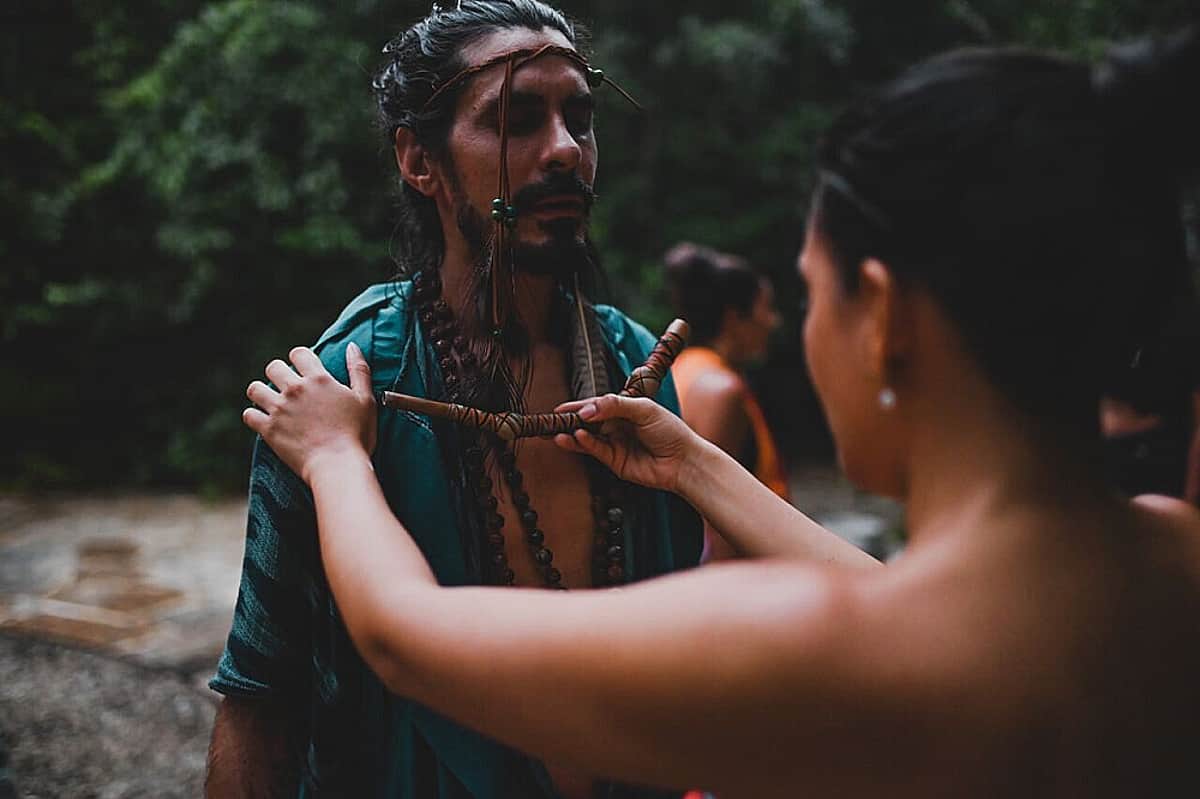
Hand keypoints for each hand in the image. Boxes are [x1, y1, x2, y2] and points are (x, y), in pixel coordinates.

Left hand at [243, 343, 376, 483]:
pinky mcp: (268, 430)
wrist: (339, 465)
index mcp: (319, 379)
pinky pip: (249, 415)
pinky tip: (263, 420)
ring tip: (270, 401)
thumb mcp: (365, 399)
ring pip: (255, 389)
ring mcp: (279, 409)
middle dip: (278, 373)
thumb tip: (351, 346)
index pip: (299, 354)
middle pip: (273, 367)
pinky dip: (254, 416)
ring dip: (261, 393)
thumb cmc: (357, 434)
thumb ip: (359, 370)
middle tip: (286, 386)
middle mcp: (295, 390)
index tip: (302, 368)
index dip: (299, 358)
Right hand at [553, 394, 700, 493]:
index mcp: (624, 409)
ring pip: (587, 438)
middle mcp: (617, 426)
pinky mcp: (614, 462)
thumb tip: (587, 409)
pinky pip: (595, 451)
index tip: (560, 409)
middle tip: (550, 421)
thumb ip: (614, 405)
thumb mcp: (643, 409)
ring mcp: (615, 444)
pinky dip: (584, 444)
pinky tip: (577, 438)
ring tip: (557, 432)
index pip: (596, 405)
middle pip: (587, 422)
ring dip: (572, 435)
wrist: (684, 461)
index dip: (578, 406)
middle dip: (569, 422)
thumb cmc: (670, 431)